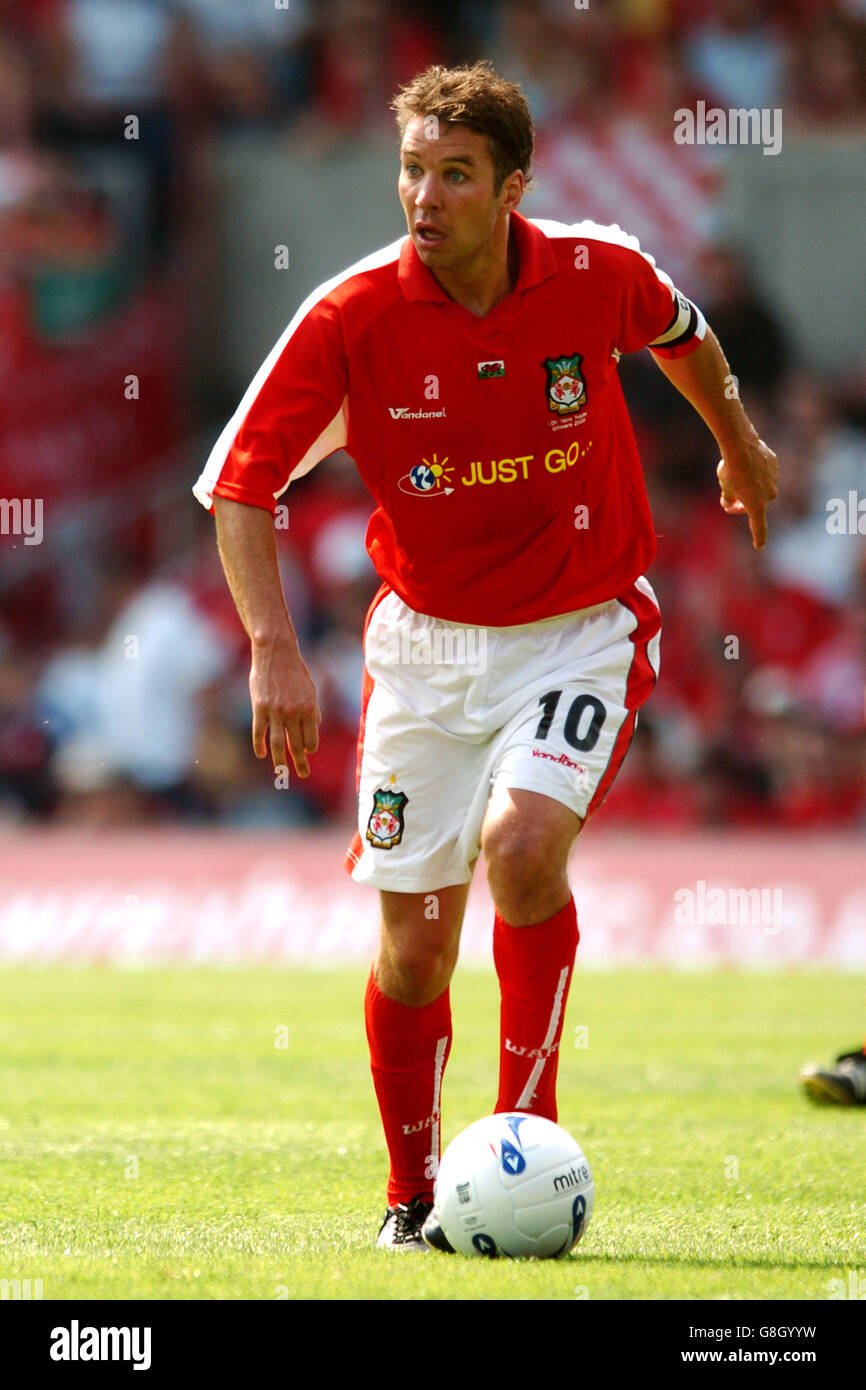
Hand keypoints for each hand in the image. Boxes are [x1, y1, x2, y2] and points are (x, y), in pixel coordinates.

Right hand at [249, 635, 320, 778]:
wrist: (276, 653)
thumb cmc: (295, 671)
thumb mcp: (310, 689)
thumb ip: (313, 709)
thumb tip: (315, 725)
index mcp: (309, 709)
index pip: (311, 738)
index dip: (310, 747)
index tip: (307, 752)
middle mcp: (293, 713)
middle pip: (296, 745)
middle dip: (300, 762)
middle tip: (303, 775)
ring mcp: (275, 711)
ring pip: (277, 743)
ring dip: (280, 761)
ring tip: (281, 772)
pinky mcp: (259, 708)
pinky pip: (259, 732)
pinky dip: (259, 745)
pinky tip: (261, 755)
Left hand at [716, 432, 778, 549]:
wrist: (740, 445)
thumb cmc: (730, 469)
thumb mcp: (725, 487)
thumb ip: (728, 499)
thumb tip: (730, 502)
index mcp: (756, 505)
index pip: (758, 527)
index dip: (759, 538)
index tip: (759, 546)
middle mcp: (769, 495)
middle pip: (756, 502)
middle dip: (744, 501)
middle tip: (730, 496)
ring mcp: (774, 480)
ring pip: (761, 486)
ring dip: (751, 484)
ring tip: (737, 472)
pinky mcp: (775, 466)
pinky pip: (765, 472)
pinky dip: (757, 471)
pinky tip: (747, 461)